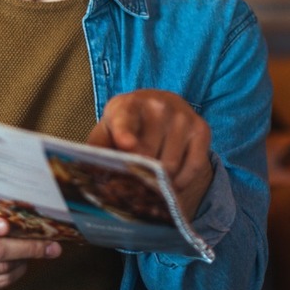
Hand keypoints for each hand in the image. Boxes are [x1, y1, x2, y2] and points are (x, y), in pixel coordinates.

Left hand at [86, 90, 213, 219]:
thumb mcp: (106, 132)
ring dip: (161, 182)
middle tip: (136, 185)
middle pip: (148, 155)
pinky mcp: (201, 128)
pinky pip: (195, 166)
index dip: (125, 134)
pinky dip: (182, 182)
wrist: (158, 107)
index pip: (124, 121)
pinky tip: (172, 183)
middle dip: (141, 175)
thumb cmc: (126, 126)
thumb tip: (88, 173)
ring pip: (171, 165)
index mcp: (126, 105)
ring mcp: (182, 116)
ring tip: (152, 183)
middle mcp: (157, 105)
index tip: (126, 146)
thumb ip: (97, 150)